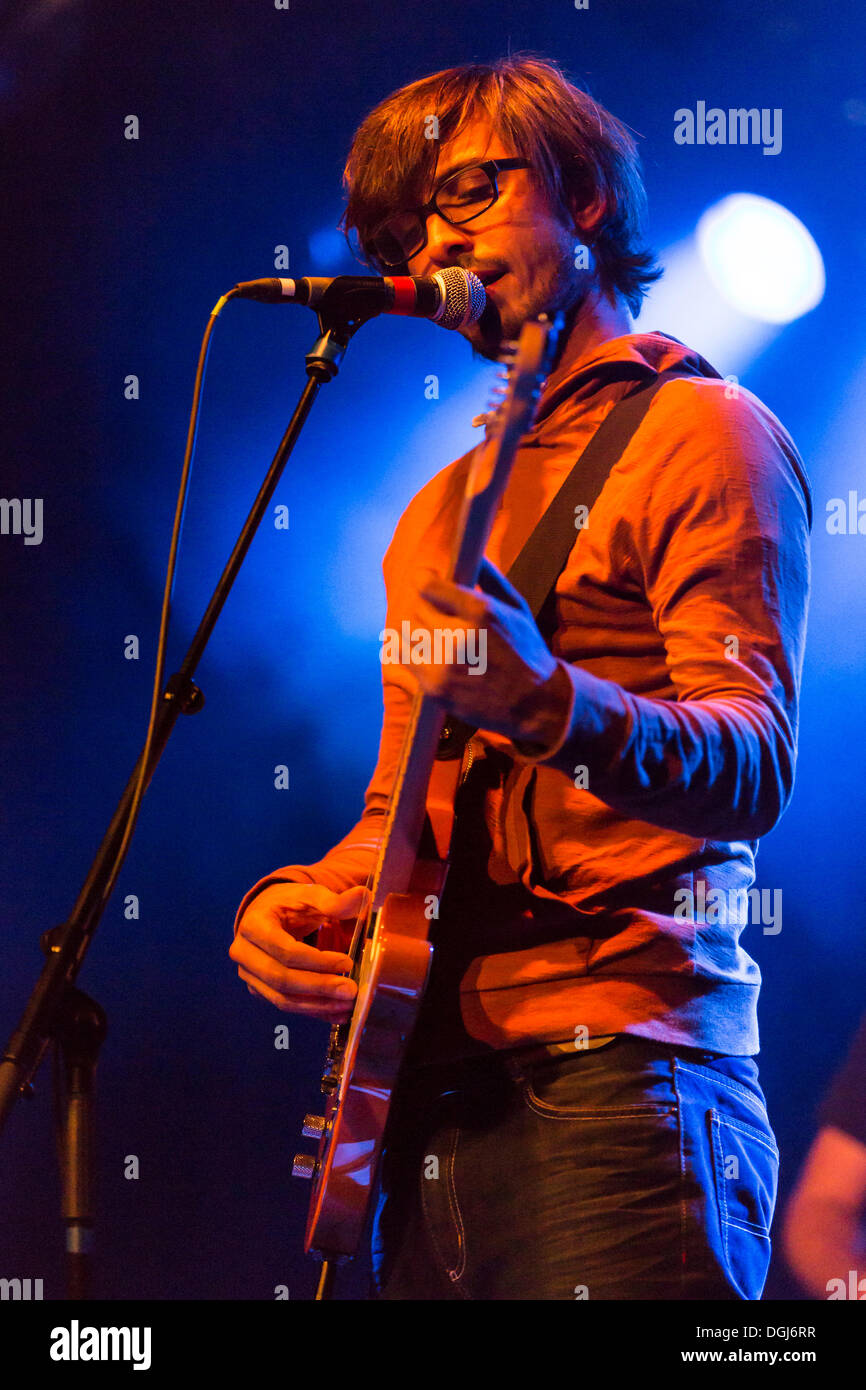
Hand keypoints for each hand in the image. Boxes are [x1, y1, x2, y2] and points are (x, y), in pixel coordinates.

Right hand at [229, 882, 367, 1017]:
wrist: (269, 913)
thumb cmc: (290, 904)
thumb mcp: (310, 896)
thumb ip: (334, 900)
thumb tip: (363, 896)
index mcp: (253, 925)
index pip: (286, 951)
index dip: (318, 961)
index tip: (347, 962)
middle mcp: (244, 953)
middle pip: (282, 979)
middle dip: (319, 987)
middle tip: (351, 990)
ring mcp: (249, 975)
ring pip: (282, 999)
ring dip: (317, 1005)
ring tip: (347, 1005)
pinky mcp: (260, 990)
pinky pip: (287, 1006)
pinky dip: (313, 1011)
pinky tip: (338, 1013)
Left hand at [405, 556, 572, 748]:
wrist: (535, 703)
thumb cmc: (526, 651)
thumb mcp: (517, 608)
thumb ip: (491, 578)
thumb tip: (471, 551)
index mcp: (481, 612)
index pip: (428, 586)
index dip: (423, 579)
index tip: (424, 579)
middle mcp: (460, 637)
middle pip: (417, 608)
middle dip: (426, 607)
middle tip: (438, 613)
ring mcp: (445, 665)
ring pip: (408, 633)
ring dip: (418, 630)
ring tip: (435, 634)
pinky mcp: (435, 687)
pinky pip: (405, 658)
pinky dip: (412, 651)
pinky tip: (427, 651)